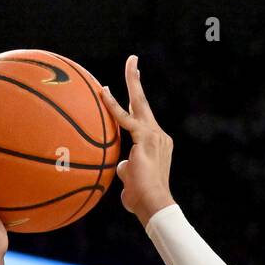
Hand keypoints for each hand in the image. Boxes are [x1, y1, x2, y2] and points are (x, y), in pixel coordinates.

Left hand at [100, 55, 175, 227]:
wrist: (154, 203)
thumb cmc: (142, 200)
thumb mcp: (131, 181)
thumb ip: (126, 170)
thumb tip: (120, 167)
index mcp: (156, 144)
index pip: (142, 119)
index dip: (134, 104)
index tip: (130, 89)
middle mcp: (158, 135)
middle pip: (144, 103)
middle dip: (136, 81)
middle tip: (133, 61)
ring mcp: (154, 134)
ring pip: (138, 104)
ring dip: (132, 81)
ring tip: (131, 61)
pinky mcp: (145, 138)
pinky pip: (125, 118)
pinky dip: (113, 106)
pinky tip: (105, 92)